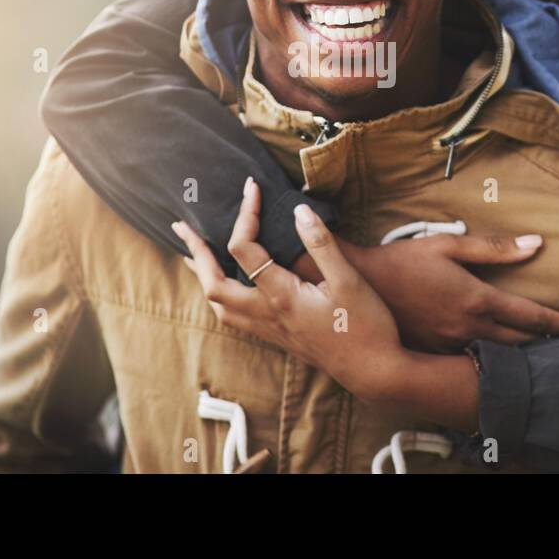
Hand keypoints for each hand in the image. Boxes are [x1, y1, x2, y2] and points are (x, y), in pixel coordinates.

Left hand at [171, 178, 405, 400]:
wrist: (375, 371)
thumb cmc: (366, 325)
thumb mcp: (349, 280)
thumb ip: (321, 244)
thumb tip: (297, 211)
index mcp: (281, 296)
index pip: (244, 248)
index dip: (245, 213)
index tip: (252, 187)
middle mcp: (267, 315)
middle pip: (213, 284)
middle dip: (196, 253)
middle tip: (183, 228)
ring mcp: (269, 329)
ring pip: (219, 305)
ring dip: (203, 277)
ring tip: (194, 255)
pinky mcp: (277, 337)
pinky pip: (233, 316)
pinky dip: (220, 294)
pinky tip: (229, 285)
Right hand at [298, 233, 558, 351]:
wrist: (359, 285)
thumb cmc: (403, 260)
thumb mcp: (448, 245)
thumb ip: (494, 247)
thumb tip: (536, 244)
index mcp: (476, 299)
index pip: (531, 317)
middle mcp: (468, 327)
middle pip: (521, 342)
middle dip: (549, 344)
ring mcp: (451, 344)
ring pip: (498, 355)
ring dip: (522, 354)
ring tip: (546, 352)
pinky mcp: (434, 352)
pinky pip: (471, 359)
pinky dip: (491, 358)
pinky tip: (499, 357)